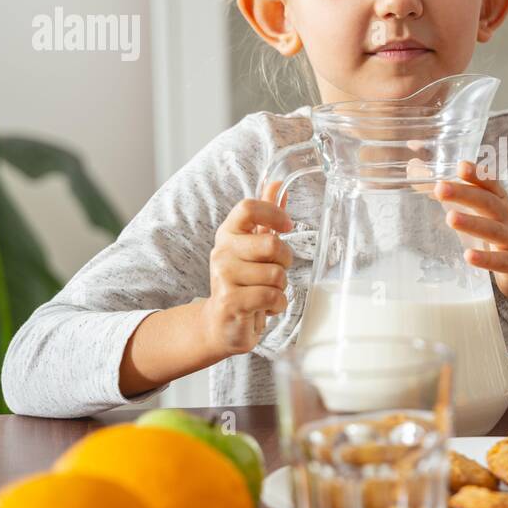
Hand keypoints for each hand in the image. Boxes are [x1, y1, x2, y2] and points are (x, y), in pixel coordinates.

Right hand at [200, 181, 292, 356]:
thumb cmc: (243, 282)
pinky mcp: (230, 302)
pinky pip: (272, 296)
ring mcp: (223, 277)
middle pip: (271, 244)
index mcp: (228, 233)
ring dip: (280, 287)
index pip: (248, 208)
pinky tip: (264, 307)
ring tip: (265, 292)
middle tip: (274, 272)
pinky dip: (277, 305)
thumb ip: (265, 216)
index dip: (274, 214)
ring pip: (276, 274)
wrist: (221, 324)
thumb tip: (276, 183)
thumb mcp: (252, 247)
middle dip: (284, 262)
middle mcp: (221, 252)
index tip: (287, 227)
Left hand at [434, 160, 507, 299]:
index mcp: (500, 202)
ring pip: (493, 229)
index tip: (460, 165)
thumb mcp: (483, 214)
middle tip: (440, 188)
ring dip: (472, 223)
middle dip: (464, 193)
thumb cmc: (500, 234)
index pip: (490, 184)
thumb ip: (455, 196)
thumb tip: (415, 174)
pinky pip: (499, 261)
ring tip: (450, 218)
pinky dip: (485, 258)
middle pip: (487, 202)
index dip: (476, 174)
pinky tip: (468, 256)